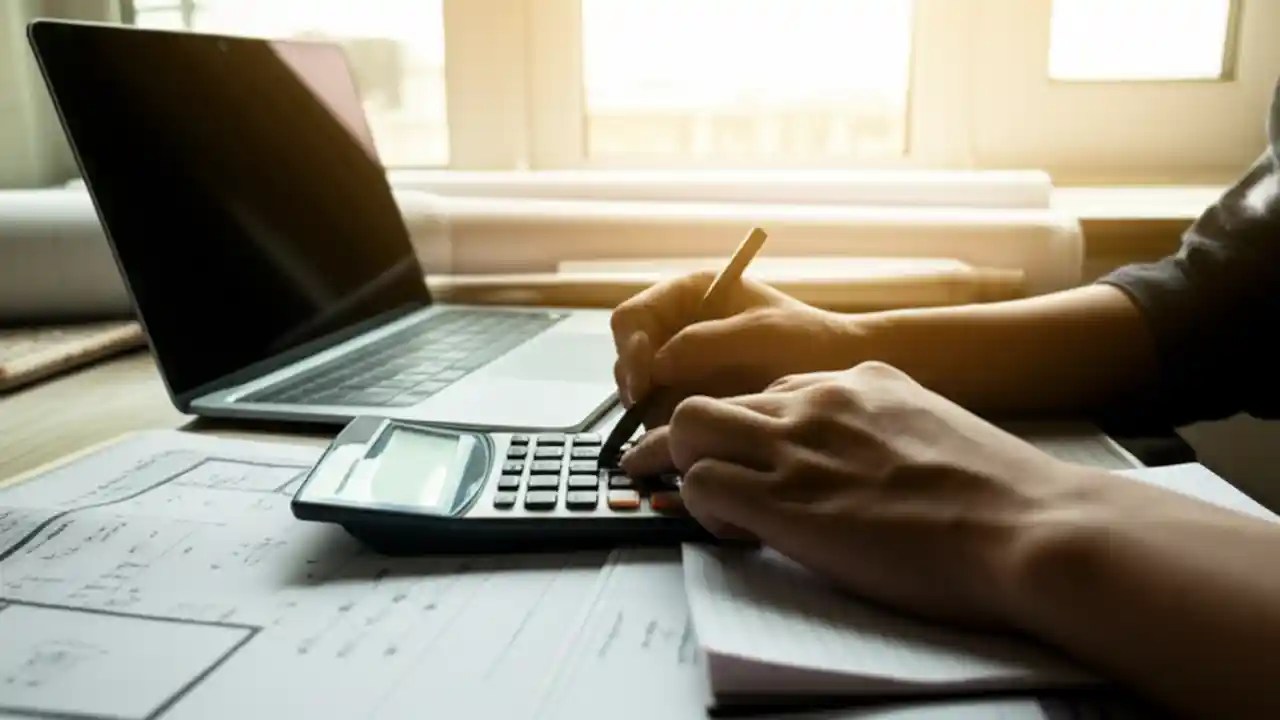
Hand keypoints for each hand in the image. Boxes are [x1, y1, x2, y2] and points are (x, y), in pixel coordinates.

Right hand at [610, 271, 856, 425]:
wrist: (839, 369)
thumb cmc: (805, 339)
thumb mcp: (755, 334)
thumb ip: (701, 344)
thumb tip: (655, 367)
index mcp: (687, 295)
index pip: (631, 318)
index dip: (631, 350)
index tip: (647, 382)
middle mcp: (676, 326)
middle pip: (628, 357)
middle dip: (639, 386)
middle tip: (659, 414)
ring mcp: (682, 363)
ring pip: (641, 390)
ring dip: (654, 409)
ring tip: (688, 423)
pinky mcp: (693, 394)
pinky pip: (663, 411)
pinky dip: (671, 424)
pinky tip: (698, 429)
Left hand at [621, 361, 1096, 629]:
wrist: (1024, 524)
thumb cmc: (1000, 494)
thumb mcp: (936, 430)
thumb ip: (887, 428)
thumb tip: (865, 459)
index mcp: (859, 381)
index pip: (772, 388)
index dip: (750, 424)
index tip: (744, 448)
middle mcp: (817, 402)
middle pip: (716, 399)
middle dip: (684, 433)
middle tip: (668, 461)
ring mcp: (796, 448)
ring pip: (688, 427)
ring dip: (674, 461)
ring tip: (675, 492)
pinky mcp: (782, 501)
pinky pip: (701, 485)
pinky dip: (700, 505)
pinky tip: (728, 529)